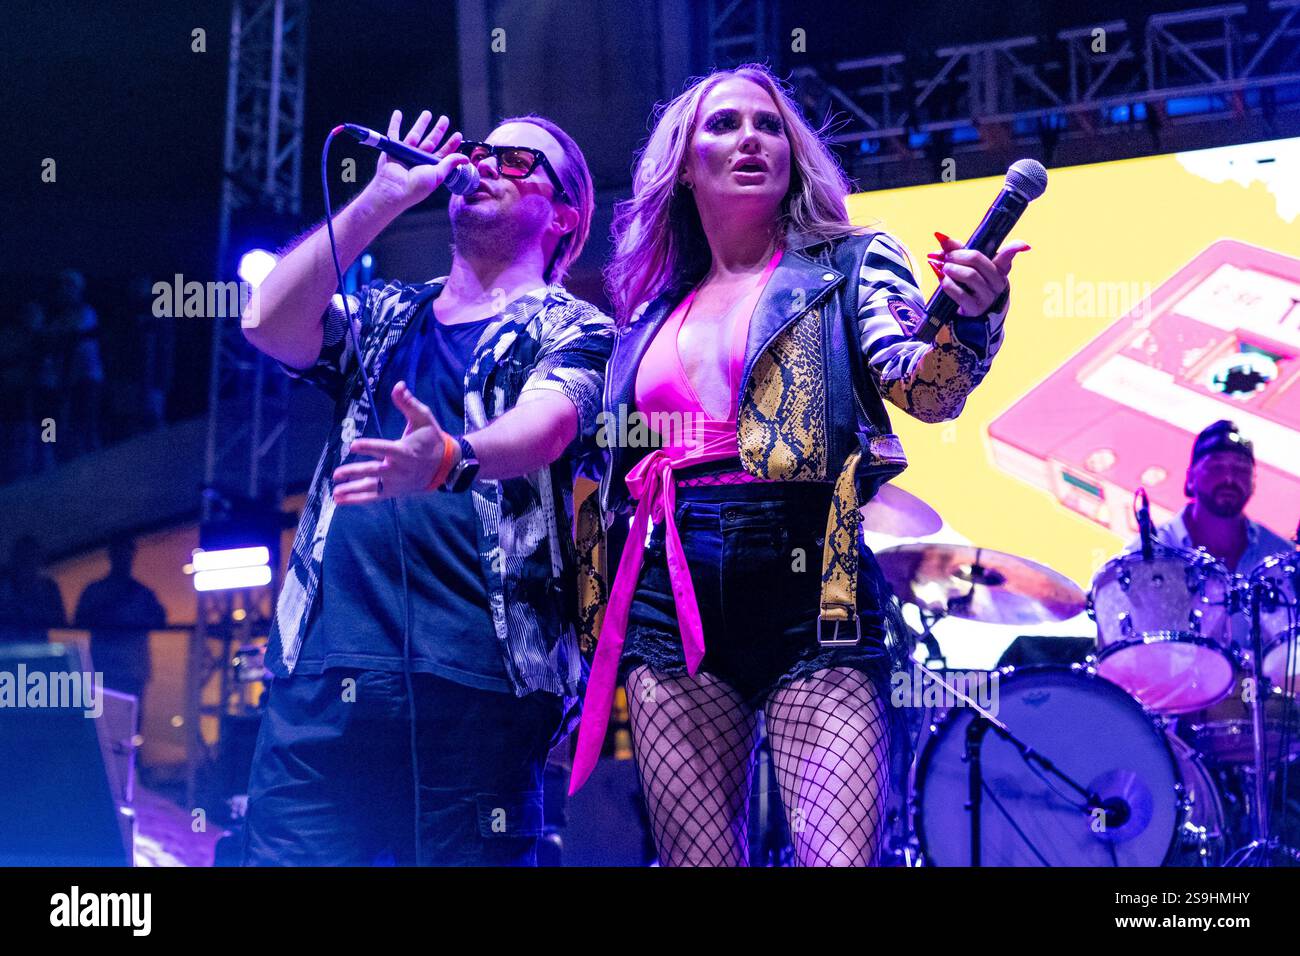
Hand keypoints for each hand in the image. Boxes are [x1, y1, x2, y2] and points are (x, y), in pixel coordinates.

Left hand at [332, 381, 454, 503]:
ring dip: (352, 490)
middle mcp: (399, 469)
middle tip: (337, 473)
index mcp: (405, 451)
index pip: (384, 449)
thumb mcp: (424, 418)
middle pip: (374, 472)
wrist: (444, 466)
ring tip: (335, 492)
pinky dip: (357, 500)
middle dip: (355, 473)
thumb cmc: (431, 439)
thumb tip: (398, 385)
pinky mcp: (392, 491)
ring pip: (371, 488)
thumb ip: (409, 404)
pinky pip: (373, 497)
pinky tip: (340, 500)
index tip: (353, 445)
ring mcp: (395, 483)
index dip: (369, 447)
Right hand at [363, 109, 469, 215]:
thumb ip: (450, 164)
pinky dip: (395, 123)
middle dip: (438, 130)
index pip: (444, 153)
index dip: (451, 144)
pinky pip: (393, 133)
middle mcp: (419, 160)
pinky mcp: (393, 149)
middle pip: (431, 141)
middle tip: (445, 119)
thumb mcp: (438, 174)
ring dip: (421, 123)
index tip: (458, 134)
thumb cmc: (416, 186)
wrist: (394, 189)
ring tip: (428, 113)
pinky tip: (398, 113)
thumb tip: (466, 158)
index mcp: (430, 167)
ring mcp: (406, 154)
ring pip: (415, 135)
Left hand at [927, 232, 1030, 315]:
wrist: (972, 316)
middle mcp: (997, 282)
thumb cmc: (971, 286)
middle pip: (978, 260)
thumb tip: (941, 238)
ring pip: (970, 275)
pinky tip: (944, 280)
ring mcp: (987, 296)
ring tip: (944, 267)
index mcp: (999, 269)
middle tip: (947, 256)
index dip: (1015, 249)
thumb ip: (959, 251)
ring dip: (952, 269)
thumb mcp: (969, 267)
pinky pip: (959, 293)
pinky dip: (948, 284)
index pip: (1008, 257)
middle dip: (958, 255)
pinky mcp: (975, 308)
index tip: (1024, 245)